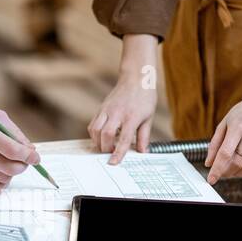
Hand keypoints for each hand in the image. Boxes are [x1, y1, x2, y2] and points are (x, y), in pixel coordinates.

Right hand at [0, 102, 38, 191]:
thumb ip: (15, 134)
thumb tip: (32, 151)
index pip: (12, 151)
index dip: (28, 156)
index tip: (36, 158)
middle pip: (10, 168)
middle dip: (23, 166)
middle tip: (25, 160)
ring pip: (4, 179)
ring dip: (13, 172)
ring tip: (9, 161)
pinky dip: (3, 181)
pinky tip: (1, 170)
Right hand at [88, 34, 159, 163]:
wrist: (136, 78)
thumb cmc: (144, 97)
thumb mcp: (149, 117)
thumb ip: (144, 136)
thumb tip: (142, 152)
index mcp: (131, 117)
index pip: (123, 139)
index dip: (118, 153)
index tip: (113, 162)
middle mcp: (117, 113)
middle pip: (105, 134)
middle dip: (105, 148)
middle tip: (110, 153)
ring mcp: (107, 110)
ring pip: (95, 129)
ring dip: (98, 142)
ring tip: (105, 146)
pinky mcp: (101, 108)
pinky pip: (93, 124)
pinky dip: (94, 134)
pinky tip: (101, 137)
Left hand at [205, 73, 241, 182]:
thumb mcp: (225, 123)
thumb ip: (215, 144)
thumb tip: (209, 163)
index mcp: (237, 128)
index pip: (225, 154)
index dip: (217, 169)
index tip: (211, 180)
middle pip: (237, 162)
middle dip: (226, 172)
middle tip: (220, 173)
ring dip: (237, 173)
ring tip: (231, 170)